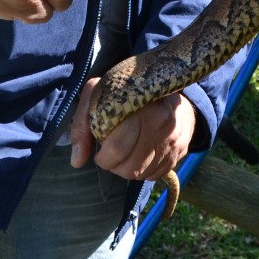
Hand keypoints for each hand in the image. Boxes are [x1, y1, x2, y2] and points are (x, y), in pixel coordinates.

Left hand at [68, 77, 196, 178]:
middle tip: (110, 154)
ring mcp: (175, 142)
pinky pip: (156, 175)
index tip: (100, 151)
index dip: (103, 157)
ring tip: (124, 153)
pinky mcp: (181, 152)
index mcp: (143, 110)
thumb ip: (82, 125)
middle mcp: (164, 128)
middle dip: (114, 166)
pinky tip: (138, 154)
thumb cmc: (129, 89)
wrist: (170, 83)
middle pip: (130, 168)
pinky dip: (143, 170)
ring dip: (127, 169)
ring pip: (143, 175)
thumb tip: (77, 161)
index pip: (118, 149)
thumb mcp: (99, 94)